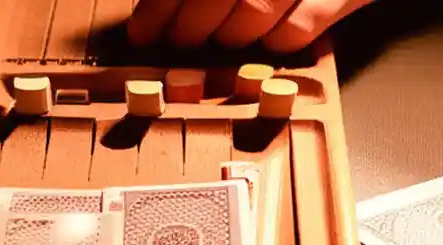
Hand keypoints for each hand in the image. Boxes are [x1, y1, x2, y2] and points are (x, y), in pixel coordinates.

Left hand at [127, 0, 373, 51]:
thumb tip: (159, 2)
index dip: (160, 8)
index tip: (143, 31)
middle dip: (189, 28)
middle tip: (180, 43)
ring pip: (252, 17)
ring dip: (231, 37)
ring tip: (223, 40)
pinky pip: (299, 30)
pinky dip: (277, 41)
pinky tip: (268, 40)